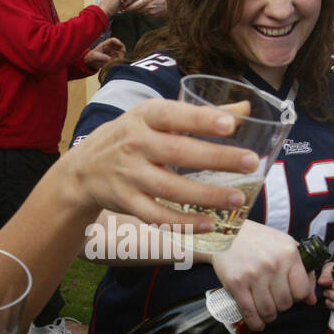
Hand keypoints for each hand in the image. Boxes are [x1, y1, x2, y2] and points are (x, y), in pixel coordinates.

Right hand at [61, 98, 259, 231]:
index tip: (230, 124)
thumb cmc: (132, 137)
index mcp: (145, 116)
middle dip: (217, 158)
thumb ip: (200, 114)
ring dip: (206, 195)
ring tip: (238, 199)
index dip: (201, 120)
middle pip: (178, 153)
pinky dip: (183, 223)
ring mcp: (129, 175)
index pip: (174, 115)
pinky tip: (209, 224)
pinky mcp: (126, 202)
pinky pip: (157, 216)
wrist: (83, 169)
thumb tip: (245, 109)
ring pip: (170, 188)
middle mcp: (135, 143)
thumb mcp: (156, 117)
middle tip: (250, 162)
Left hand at [84, 36, 125, 70]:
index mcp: (105, 45)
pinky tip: (117, 64)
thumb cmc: (90, 57)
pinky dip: (119, 61)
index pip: (113, 40)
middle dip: (122, 49)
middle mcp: (109, 48)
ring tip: (119, 61)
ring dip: (121, 56)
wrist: (89, 64)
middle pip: (119, 46)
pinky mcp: (113, 59)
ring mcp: (111, 54)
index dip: (117, 41)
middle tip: (122, 55)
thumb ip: (102, 57)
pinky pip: (118, 59)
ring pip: (120, 53)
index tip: (120, 45)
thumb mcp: (94, 56)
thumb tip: (109, 59)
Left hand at [124, 0, 167, 17]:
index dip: (130, 7)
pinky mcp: (154, 15)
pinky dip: (145, 11)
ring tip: (143, 4)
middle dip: (135, 7)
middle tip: (134, 4)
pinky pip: (146, 14)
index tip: (125, 7)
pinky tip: (148, 7)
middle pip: (137, 9)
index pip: (136, 5)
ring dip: (140, 9)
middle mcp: (149, 7)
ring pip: (141, 12)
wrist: (172, 2)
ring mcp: (151, 12)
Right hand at [211, 220, 316, 331]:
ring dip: (268, 316)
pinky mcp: (236, 283)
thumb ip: (304, 272)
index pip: (301, 291)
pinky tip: (256, 322)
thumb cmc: (260, 240)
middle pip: (285, 303)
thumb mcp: (286, 247)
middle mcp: (273, 264)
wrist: (228, 233)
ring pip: (268, 311)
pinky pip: (249, 312)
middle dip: (281, 307)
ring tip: (265, 311)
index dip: (296, 297)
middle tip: (274, 301)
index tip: (288, 294)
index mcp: (289, 254)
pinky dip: (255, 323)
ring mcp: (254, 274)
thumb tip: (311, 300)